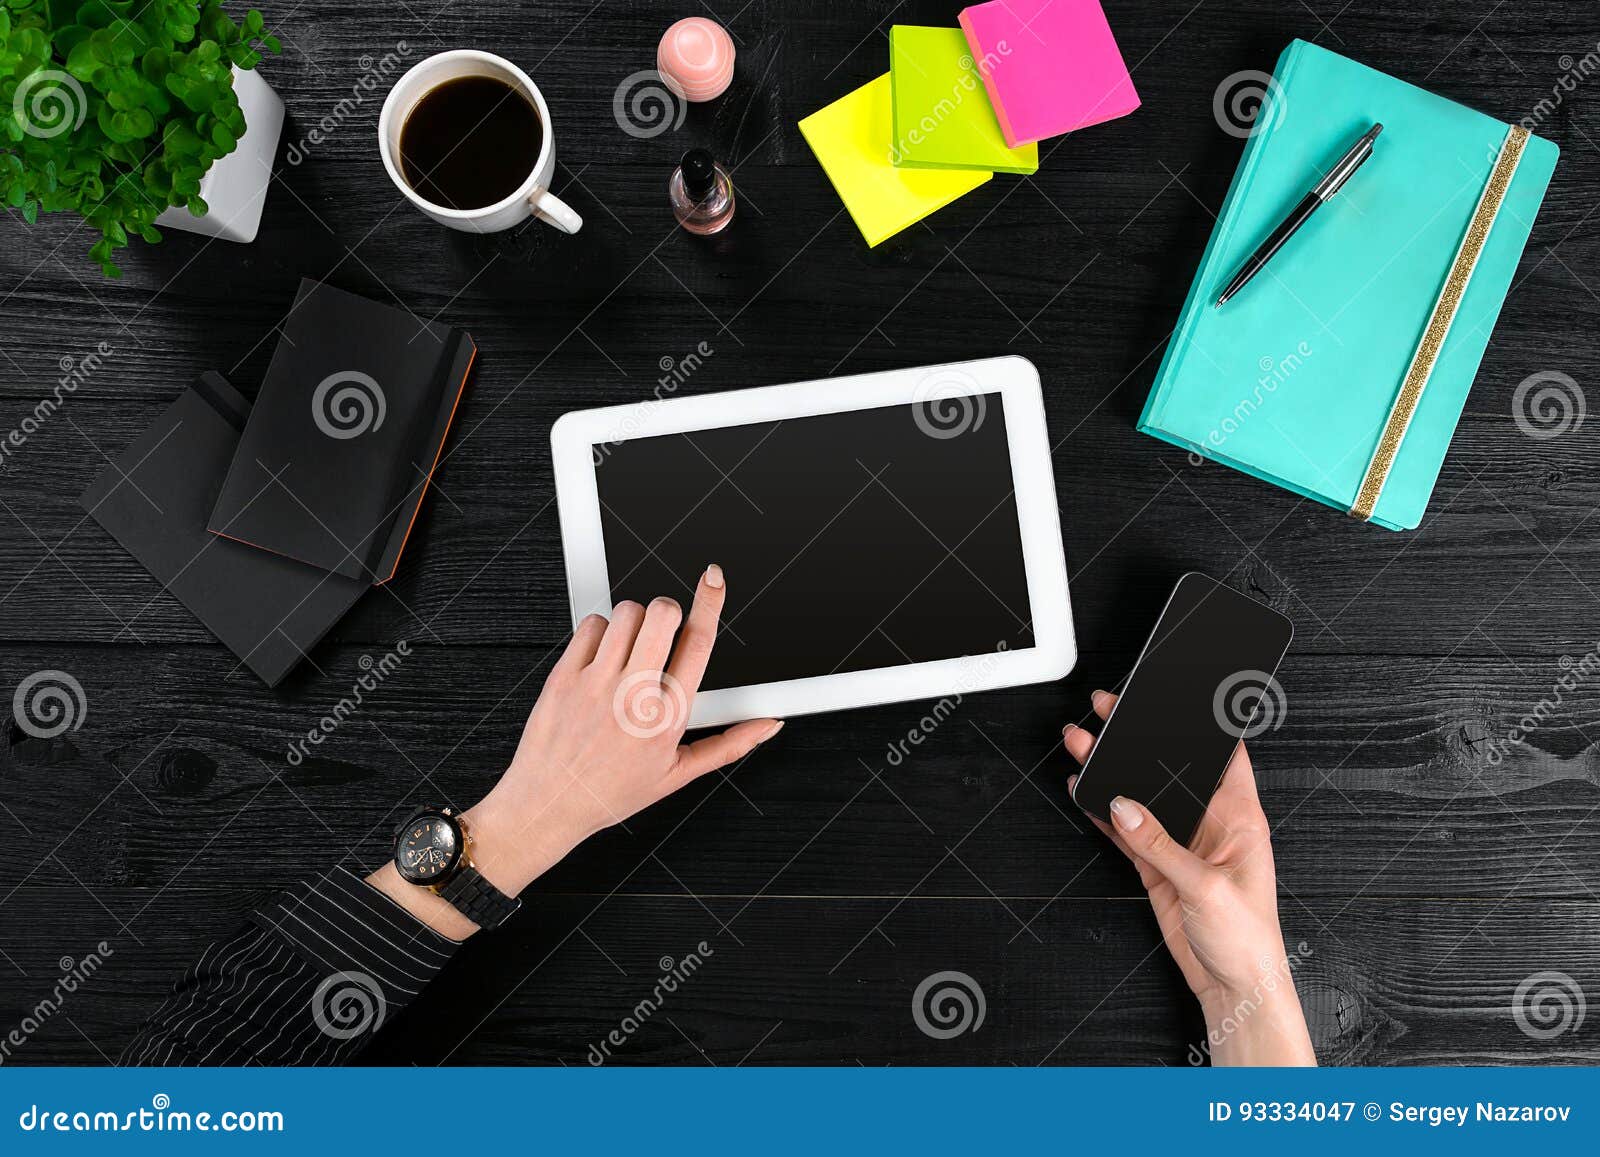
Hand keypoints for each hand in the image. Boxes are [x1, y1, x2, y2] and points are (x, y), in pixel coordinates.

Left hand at [371, 565, 781, 938]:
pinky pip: (590, 625)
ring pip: (626, 612)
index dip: (711, 601)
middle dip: (667, 608)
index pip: (699, 644)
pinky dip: (600, 630)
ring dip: (634, 617)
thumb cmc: (612, 792)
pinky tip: (601, 655)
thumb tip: (769, 725)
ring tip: (629, 644)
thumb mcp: (677, 775)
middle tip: (662, 624)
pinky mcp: (564, 677)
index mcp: (668, 718)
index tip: (713, 577)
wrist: (547, 806)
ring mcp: (596, 685)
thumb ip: (728, 744)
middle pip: (662, 614)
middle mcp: (634, 698)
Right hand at [1063, 689, 1314, 1065]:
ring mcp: (1182, 845)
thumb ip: (1161, 846)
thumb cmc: (1248, 940)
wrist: (1234, 987)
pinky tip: (1085, 792)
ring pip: (1142, 797)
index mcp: (1240, 818)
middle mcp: (1211, 825)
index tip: (1173, 699)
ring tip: (1083, 745)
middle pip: (1170, 770)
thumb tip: (1125, 809)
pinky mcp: (1160, 867)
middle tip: (1109, 711)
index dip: (1202, 725)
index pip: (1225, 755)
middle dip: (1139, 741)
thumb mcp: (1206, 887)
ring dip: (1113, 774)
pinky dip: (1104, 813)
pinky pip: (1127, 830)